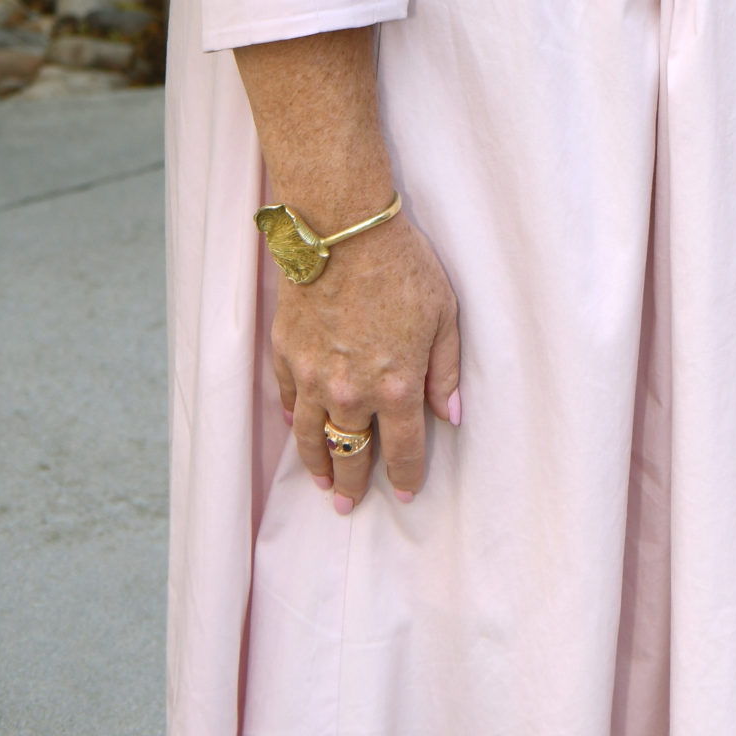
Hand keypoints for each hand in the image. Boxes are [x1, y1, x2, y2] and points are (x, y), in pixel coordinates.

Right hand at [271, 213, 461, 512]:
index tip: (406, 492)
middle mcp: (351, 392)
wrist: (344, 231)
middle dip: (354, 483)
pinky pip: (287, 400)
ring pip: (312, 436)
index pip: (403, 448)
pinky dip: (293, 419)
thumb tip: (450, 415)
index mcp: (397, 386)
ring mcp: (312, 377)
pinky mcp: (286, 355)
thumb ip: (446, 371)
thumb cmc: (403, 267)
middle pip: (351, 452)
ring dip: (319, 464)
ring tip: (324, 482)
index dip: (406, 475)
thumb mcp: (445, 315)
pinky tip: (297, 427)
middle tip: (350, 504)